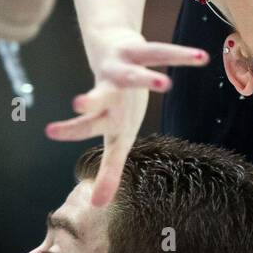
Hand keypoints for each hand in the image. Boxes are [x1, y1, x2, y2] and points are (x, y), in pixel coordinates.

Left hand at [45, 29, 208, 206]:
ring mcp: (123, 68)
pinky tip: (202, 57)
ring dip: (147, 79)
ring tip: (166, 86)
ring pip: (133, 73)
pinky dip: (182, 56)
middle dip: (91, 100)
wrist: (113, 46)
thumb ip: (109, 171)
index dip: (71, 130)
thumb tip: (98, 206)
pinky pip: (162, 53)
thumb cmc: (117, 102)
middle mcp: (109, 91)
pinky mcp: (139, 50)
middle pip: (99, 96)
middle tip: (79, 103)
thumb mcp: (116, 136)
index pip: (86, 126)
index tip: (50, 132)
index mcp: (104, 113)